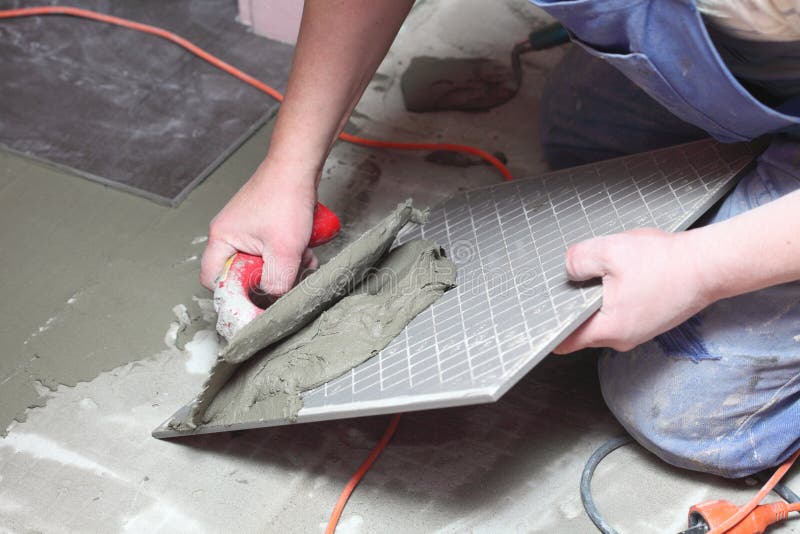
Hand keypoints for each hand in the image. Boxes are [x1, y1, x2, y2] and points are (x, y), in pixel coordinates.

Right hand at [200, 159, 318, 293]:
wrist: (300, 166)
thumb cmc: (286, 198)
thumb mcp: (284, 250)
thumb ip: (276, 282)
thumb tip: (272, 300)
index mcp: (221, 238)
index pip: (213, 280)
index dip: (233, 294)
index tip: (255, 300)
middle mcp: (229, 234)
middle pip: (242, 273)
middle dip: (269, 278)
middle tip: (287, 274)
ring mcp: (247, 228)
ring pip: (263, 263)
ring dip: (285, 266)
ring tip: (302, 257)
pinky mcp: (264, 225)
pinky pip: (273, 250)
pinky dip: (290, 254)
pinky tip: (306, 250)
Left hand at [554, 228, 712, 353]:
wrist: (710, 265)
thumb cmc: (664, 261)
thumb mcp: (610, 250)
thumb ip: (579, 260)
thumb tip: (568, 269)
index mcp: (609, 329)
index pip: (564, 341)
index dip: (548, 327)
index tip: (537, 314)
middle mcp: (621, 338)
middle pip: (582, 327)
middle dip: (572, 306)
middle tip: (564, 280)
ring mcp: (636, 331)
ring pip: (601, 318)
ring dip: (594, 298)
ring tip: (595, 273)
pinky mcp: (647, 320)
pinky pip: (618, 312)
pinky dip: (612, 296)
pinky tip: (617, 275)